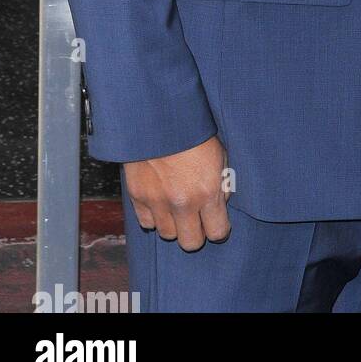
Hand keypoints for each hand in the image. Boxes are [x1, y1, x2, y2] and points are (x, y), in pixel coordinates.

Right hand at [123, 134, 230, 249]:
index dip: (219, 229)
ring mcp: (158, 202)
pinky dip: (154, 216)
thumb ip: (222, 184)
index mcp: (207, 192)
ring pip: (168, 235)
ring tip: (178, 207)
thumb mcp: (220, 155)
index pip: (217, 233)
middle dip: (197, 233)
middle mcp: (182, 203)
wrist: (160, 118)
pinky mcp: (138, 197)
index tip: (217, 223)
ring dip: (174, 224)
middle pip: (191, 243)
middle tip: (198, 219)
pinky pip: (147, 222)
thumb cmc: (194, 133)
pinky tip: (161, 202)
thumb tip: (219, 205)